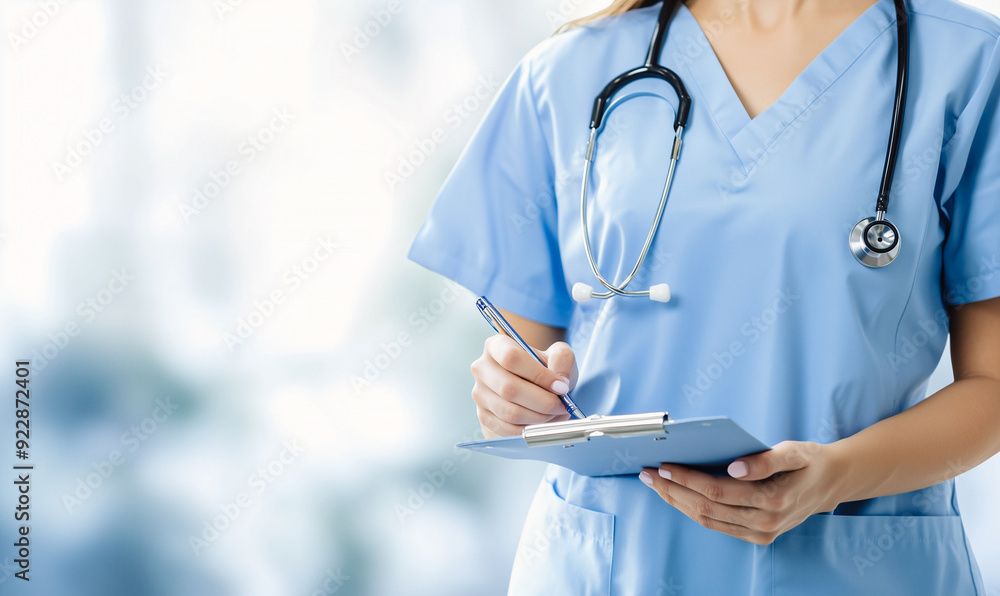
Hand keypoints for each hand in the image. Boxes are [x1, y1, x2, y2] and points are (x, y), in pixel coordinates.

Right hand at [470, 336, 577, 437]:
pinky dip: (529, 429)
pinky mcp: (483, 416)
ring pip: (509, 412)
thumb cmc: (544, 368)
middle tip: (562, 405)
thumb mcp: (558, 355)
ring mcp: (479, 393)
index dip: (539, 375)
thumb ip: (562, 359)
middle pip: (509, 388)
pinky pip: (507, 429)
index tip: (560, 387)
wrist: (534, 387)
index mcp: (496, 346)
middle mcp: (482, 368)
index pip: (511, 358)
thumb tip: (560, 382)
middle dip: (543, 402)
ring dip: (538, 418)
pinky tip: (543, 423)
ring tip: (555, 414)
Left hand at [638, 441, 847, 543]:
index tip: (664, 466)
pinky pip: (716, 525)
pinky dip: (693, 510)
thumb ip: (766, 460)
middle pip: (706, 508)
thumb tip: (736, 467)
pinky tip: (677, 496)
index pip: (717, 491)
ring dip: (677, 502)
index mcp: (772, 501)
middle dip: (672, 490)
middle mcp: (764, 523)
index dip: (687, 479)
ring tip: (655, 484)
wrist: (832, 483)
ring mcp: (760, 533)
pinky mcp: (757, 536)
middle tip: (647, 474)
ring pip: (707, 520)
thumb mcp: (794, 451)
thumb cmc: (809, 461)